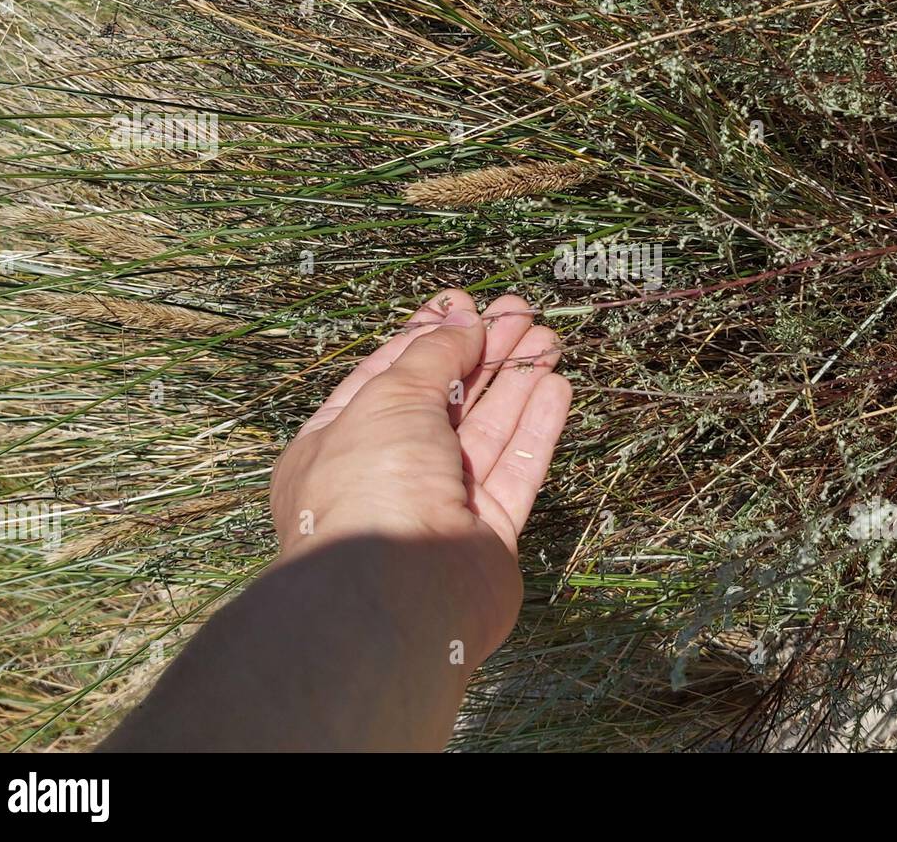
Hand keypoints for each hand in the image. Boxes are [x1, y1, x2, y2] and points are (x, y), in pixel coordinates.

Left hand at [269, 289, 570, 654]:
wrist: (395, 593)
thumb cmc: (369, 485)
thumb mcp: (390, 397)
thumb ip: (432, 356)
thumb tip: (463, 321)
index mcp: (341, 442)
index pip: (389, 377)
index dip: (429, 338)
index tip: (465, 303)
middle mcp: (388, 473)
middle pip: (446, 402)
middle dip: (483, 354)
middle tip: (520, 311)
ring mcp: (439, 506)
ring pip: (486, 434)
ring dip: (516, 383)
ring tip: (548, 337)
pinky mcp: (486, 535)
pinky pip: (515, 470)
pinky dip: (535, 428)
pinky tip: (555, 387)